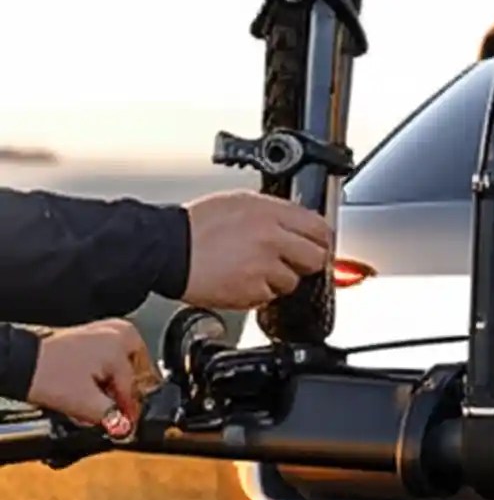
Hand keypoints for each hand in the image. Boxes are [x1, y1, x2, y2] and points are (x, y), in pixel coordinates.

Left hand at [26, 319, 158, 428]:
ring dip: (111, 389)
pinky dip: (100, 378)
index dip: (130, 411)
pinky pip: (105, 362)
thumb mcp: (85, 403)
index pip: (136, 386)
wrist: (15, 362)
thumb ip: (112, 419)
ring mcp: (102, 332)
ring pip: (119, 370)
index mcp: (124, 341)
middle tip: (113, 414)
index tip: (126, 426)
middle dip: (122, 396)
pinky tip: (87, 391)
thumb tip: (126, 428)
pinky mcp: (87, 338)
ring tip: (95, 405)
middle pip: (133, 375)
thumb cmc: (44, 373)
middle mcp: (117, 332)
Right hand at [181, 190, 332, 309]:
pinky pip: (270, 296)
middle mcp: (272, 238)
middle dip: (306, 262)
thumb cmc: (196, 226)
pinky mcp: (253, 291)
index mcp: (270, 212)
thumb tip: (299, 224)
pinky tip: (240, 279)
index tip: (318, 245)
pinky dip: (258, 292)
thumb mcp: (240, 203)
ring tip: (252, 269)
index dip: (321, 239)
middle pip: (316, 258)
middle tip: (290, 261)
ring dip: (278, 279)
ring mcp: (264, 267)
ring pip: (293, 281)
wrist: (166, 249)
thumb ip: (274, 213)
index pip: (320, 228)